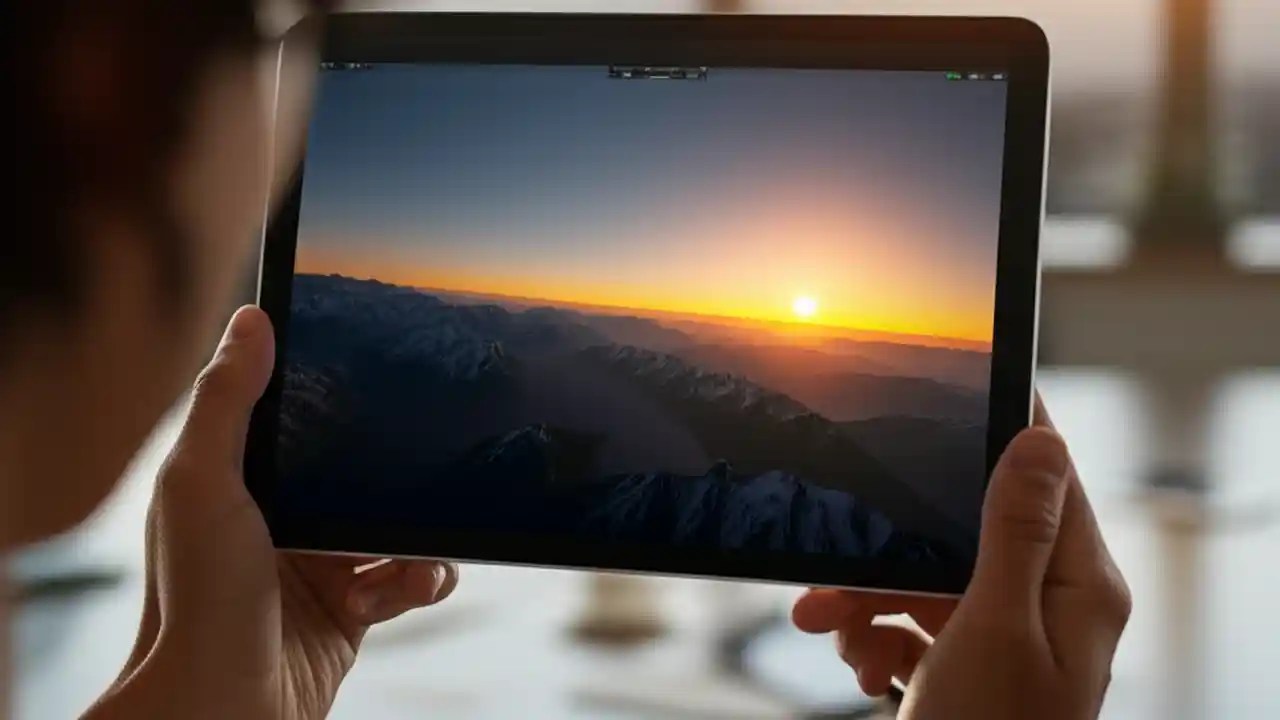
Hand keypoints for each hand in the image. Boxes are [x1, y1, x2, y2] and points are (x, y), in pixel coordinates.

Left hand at [85, 307, 458, 719]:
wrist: (225, 709)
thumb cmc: (196, 602)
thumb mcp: (199, 486)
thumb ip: (225, 403)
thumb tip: (252, 319)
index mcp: (242, 480)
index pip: (298, 416)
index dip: (337, 391)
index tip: (380, 364)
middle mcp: (285, 516)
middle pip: (360, 466)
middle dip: (398, 469)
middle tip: (427, 461)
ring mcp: (323, 563)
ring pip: (399, 521)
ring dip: (418, 536)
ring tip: (410, 557)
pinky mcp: (356, 606)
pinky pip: (412, 575)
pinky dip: (418, 581)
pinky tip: (391, 594)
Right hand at [793, 399, 1130, 718]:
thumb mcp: (995, 630)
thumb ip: (1015, 531)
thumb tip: (1038, 438)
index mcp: (1076, 588)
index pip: (1049, 476)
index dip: (1009, 427)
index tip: (967, 379)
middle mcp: (1046, 608)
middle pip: (966, 531)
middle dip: (891, 550)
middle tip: (835, 562)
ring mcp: (1004, 640)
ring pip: (926, 579)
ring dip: (867, 601)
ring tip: (826, 626)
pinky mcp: (964, 668)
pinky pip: (912, 625)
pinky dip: (873, 639)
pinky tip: (860, 667)